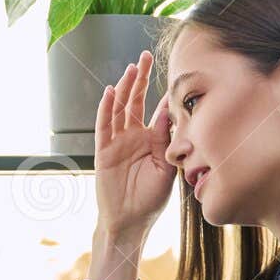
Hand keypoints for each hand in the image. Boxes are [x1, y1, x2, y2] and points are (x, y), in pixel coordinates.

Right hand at [95, 49, 175, 244]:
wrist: (131, 222)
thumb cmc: (150, 200)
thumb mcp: (166, 168)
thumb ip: (167, 140)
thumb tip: (170, 113)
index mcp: (152, 141)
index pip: (158, 112)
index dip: (165, 95)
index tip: (175, 76)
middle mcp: (134, 137)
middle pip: (136, 102)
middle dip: (140, 79)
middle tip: (145, 57)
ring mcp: (117, 143)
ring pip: (120, 109)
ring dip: (124, 88)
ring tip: (131, 68)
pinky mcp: (104, 151)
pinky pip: (104, 126)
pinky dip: (106, 109)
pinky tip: (110, 92)